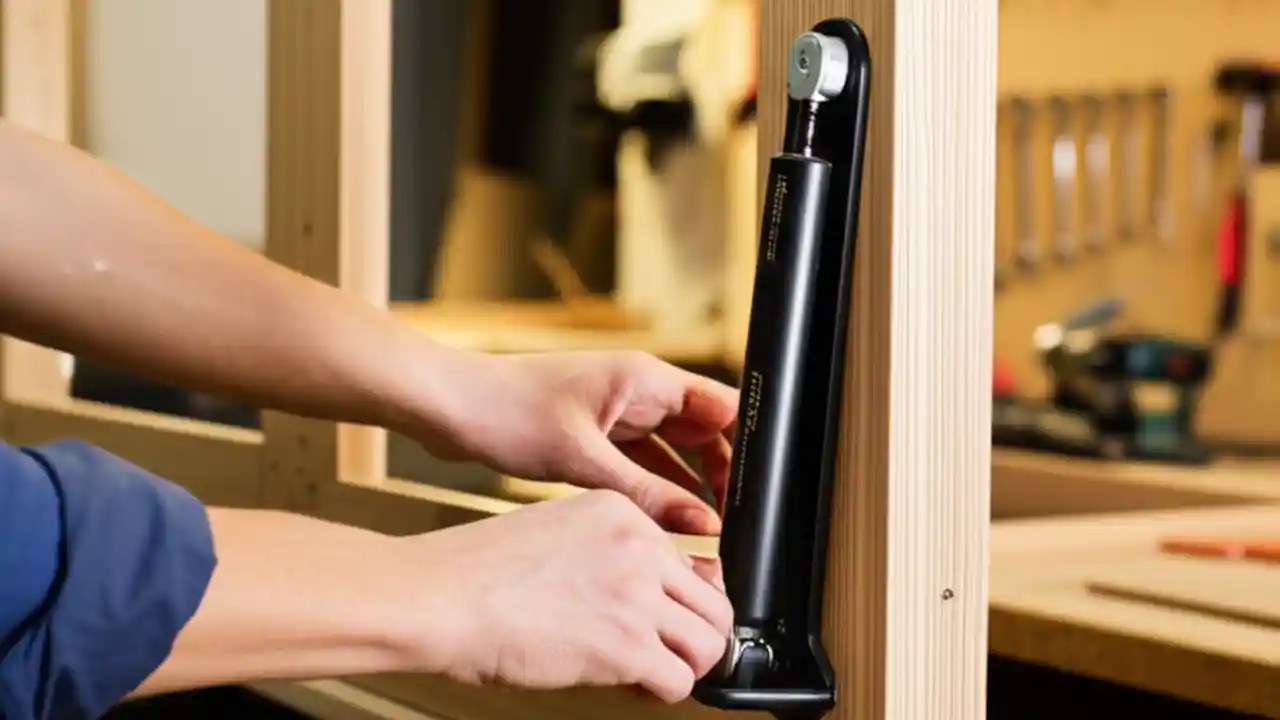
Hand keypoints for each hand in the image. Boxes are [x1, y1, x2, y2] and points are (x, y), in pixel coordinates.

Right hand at [403, 490, 731, 703]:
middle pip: (715, 602)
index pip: (692, 562)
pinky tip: (633, 688)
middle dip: (698, 636)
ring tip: (655, 672)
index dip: (679, 602)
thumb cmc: (476, 572)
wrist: (439, 597)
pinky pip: (679, 681)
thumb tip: (645, 592)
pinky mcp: (626, 645)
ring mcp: (637, 597)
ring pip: (710, 643)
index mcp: (622, 514)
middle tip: (674, 653)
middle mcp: (639, 548)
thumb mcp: (555, 533)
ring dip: (687, 665)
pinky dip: (662, 693)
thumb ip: (607, 552)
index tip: (666, 621)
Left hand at [417, 351, 738, 534]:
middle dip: (717, 474)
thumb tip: (701, 522)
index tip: (752, 489)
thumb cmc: (506, 412)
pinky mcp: (592, 433)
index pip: (719, 405)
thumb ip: (647, 494)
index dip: (743, 444)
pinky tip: (658, 521)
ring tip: (697, 532)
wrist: (447, 407)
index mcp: (643, 378)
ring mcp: (614, 412)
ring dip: (682, 487)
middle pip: (700, 432)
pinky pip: (638, 463)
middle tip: (729, 522)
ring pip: (669, 452)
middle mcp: (635, 390)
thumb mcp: (583, 460)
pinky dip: (650, 489)